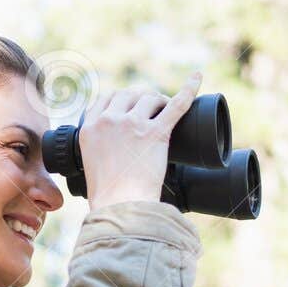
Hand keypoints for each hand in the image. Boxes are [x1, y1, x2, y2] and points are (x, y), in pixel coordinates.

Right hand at [82, 73, 202, 210]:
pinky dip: (188, 89)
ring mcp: (132, 125)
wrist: (119, 207)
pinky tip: (197, 78)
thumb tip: (113, 153)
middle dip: (142, 98)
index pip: (106, 98)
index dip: (121, 100)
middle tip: (153, 110)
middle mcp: (110, 120)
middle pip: (129, 94)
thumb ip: (99, 149)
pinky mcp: (155, 134)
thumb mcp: (92, 165)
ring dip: (159, 100)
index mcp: (90, 127)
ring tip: (166, 110)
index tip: (129, 106)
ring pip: (149, 97)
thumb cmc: (108, 196)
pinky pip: (176, 105)